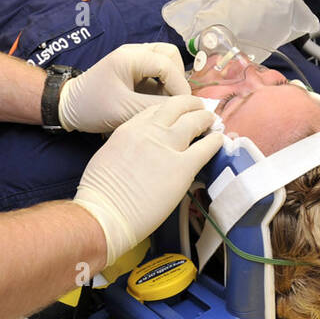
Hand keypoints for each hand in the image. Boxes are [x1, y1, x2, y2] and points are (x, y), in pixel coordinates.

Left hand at [59, 43, 190, 132]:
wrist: (67, 108)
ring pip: (165, 62)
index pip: (167, 64)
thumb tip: (184, 107)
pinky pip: (157, 73)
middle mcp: (134, 53)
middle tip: (177, 101)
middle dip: (177, 78)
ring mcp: (133, 61)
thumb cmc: (91, 107)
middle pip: (169, 55)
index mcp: (130, 56)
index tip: (185, 106)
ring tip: (167, 103)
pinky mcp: (133, 72)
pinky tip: (158, 104)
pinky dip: (163, 86)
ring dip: (171, 81)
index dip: (180, 85)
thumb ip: (155, 107)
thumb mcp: (124, 110)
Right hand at [73, 96, 222, 262]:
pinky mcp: (183, 167)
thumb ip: (127, 145)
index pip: (155, 109)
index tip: (177, 113)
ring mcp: (167, 147)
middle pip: (176, 107)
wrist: (105, 214)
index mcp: (130, 128)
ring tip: (212, 120)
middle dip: (190, 104)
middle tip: (199, 108)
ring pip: (194, 121)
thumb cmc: (99, 193)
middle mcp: (150, 131)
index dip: (170, 110)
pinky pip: (206, 148)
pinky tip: (219, 141)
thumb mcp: (108, 154)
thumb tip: (139, 149)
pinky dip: (215, 142)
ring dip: (205, 118)